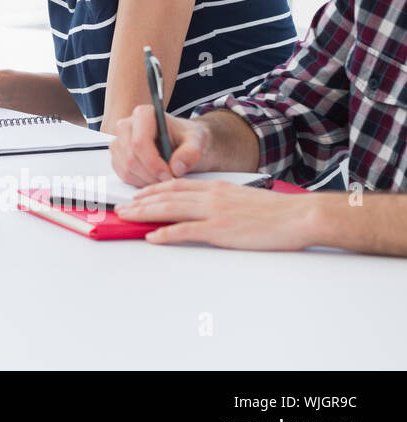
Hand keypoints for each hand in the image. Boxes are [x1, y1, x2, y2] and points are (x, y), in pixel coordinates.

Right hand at [110, 105, 209, 185]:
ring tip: (165, 178)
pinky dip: (140, 182)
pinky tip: (155, 178)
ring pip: (126, 169)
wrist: (184, 144)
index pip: (139, 142)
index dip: (153, 163)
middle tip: (169, 180)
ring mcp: (119, 141)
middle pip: (131, 157)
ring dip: (146, 180)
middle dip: (151, 175)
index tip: (169, 175)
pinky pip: (123, 175)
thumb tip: (176, 167)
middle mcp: (127, 125)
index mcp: (144, 114)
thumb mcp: (197, 142)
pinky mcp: (117, 156)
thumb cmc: (188, 139)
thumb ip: (191, 152)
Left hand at [115, 179, 316, 250]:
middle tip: (122, 207)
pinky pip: (186, 230)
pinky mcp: (221, 229)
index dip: (153, 189)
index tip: (138, 195)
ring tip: (127, 218)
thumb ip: (220, 200)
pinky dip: (166, 233)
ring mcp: (214, 212)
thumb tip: (204, 208)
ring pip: (170, 209)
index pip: (176, 184)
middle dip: (140, 202)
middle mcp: (211, 196)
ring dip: (144, 214)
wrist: (298, 216)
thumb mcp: (242, 198)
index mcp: (216, 187)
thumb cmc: (275, 212)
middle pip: (166, 195)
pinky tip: (153, 237)